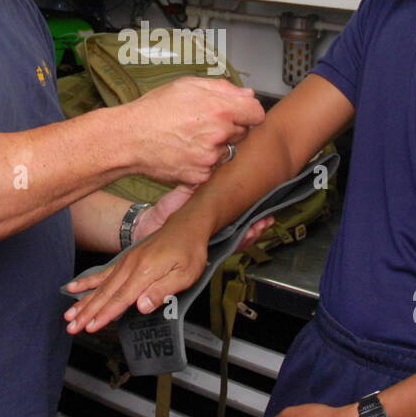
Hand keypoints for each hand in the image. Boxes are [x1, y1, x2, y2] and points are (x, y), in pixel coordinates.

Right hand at [65, 212, 209, 333]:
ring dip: (83, 301)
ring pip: (101, 285)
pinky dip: (87, 281)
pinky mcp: (125, 259)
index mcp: (145, 271)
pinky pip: (103, 272)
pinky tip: (73, 287)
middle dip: (87, 312)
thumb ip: (162, 291)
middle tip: (71, 328)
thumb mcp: (185, 274)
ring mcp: (126, 262)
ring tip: (68, 315)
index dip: (105, 315)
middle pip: (105, 294)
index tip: (90, 327)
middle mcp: (131, 266)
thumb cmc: (189, 250)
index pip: (121, 298)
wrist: (186, 225)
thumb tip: (141, 307)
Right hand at [122, 78, 264, 185]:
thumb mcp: (186, 86)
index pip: (256, 113)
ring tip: (191, 138)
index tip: (239, 112)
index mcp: (219, 109)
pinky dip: (203, 163)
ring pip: (227, 152)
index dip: (247, 111)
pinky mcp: (200, 176)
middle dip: (229, 128)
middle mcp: (218, 135)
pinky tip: (185, 152)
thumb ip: (222, 88)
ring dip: (216, 147)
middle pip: (243, 133)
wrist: (129, 139)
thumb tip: (247, 94)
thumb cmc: (153, 110)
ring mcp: (210, 158)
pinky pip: (212, 168)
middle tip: (204, 124)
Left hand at [130, 184, 272, 247]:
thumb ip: (202, 184)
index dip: (253, 210)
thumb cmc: (166, 210)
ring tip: (261, 226)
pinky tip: (247, 236)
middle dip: (258, 223)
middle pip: (243, 226)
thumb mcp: (186, 191)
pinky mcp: (206, 249)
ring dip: (253, 233)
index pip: (239, 212)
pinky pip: (227, 248)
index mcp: (213, 213)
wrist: (149, 226)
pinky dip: (240, 244)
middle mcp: (216, 226)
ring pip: (239, 238)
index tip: (265, 204)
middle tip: (267, 218)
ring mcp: (212, 238)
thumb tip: (217, 167)